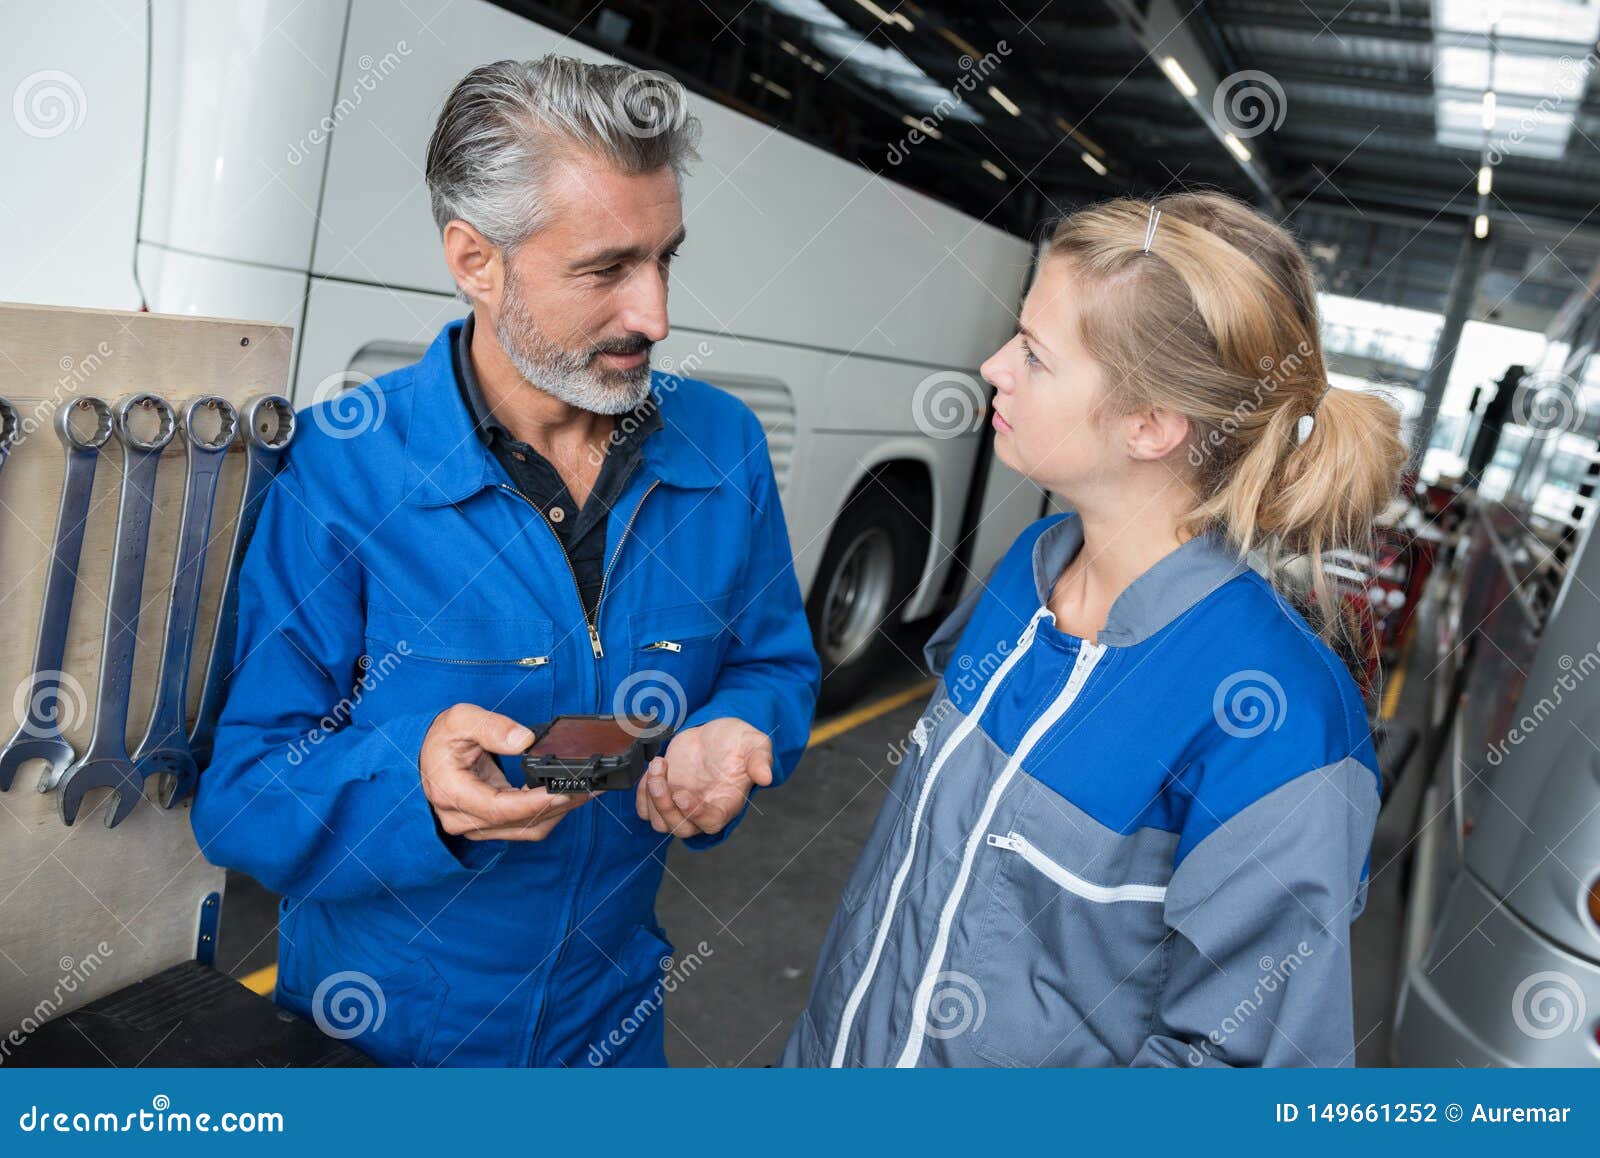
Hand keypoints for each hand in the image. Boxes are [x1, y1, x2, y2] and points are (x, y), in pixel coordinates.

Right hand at [420, 704, 590, 841]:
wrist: (429, 755)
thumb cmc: (442, 738)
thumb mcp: (460, 719)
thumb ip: (491, 727)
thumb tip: (524, 741)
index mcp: (452, 792)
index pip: (498, 808)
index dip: (533, 803)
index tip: (562, 791)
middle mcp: (462, 818)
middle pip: (519, 823)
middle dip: (558, 806)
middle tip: (589, 787)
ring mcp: (476, 826)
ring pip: (527, 830)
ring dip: (559, 812)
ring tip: (586, 790)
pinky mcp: (491, 826)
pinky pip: (525, 826)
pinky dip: (549, 813)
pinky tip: (568, 795)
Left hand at [635, 717, 772, 837]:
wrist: (718, 732)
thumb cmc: (739, 742)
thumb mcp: (755, 744)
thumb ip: (760, 760)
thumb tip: (766, 777)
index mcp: (726, 804)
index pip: (709, 824)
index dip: (694, 815)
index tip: (683, 794)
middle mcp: (702, 810)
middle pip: (679, 828)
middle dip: (665, 805)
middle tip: (661, 776)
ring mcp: (681, 804)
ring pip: (659, 822)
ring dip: (651, 797)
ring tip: (658, 764)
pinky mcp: (665, 794)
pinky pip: (645, 809)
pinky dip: (641, 795)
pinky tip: (654, 769)